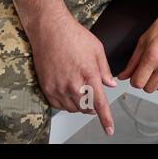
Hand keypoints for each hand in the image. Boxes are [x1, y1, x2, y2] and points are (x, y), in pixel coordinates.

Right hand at [30, 13, 118, 135]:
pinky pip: (58, 105)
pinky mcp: (47, 87)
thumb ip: (105, 69)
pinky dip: (66, 103)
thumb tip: (110, 84)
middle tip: (92, 92)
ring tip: (80, 89)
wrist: (49, 29)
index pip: (100, 104)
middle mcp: (73, 85)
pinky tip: (68, 91)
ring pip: (73, 108)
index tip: (109, 129)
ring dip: (80, 105)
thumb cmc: (73, 35)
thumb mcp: (97, 49)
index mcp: (89, 75)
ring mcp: (58, 87)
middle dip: (93, 105)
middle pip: (86, 109)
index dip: (106, 119)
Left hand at [118, 6, 157, 92]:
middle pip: (149, 88)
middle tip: (147, 69)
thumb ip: (133, 61)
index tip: (135, 76)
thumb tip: (124, 75)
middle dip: (145, 81)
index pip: (138, 83)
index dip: (134, 80)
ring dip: (157, 81)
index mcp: (153, 56)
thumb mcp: (143, 40)